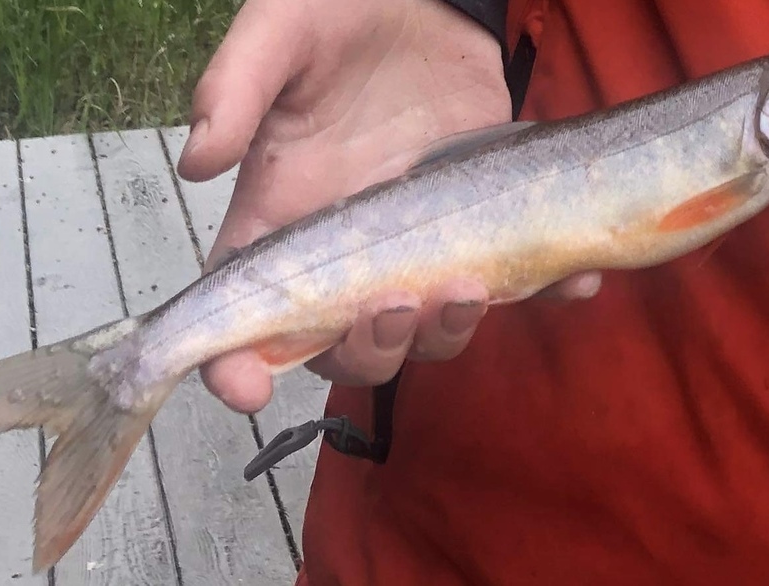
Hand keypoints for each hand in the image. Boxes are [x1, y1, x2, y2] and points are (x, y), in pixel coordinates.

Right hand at [177, 0, 600, 412]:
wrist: (427, 1)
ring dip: (449, 333)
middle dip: (370, 350)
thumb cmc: (341, 14)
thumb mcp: (282, 32)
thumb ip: (237, 86)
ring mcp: (419, 247)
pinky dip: (544, 292)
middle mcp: (349, 252)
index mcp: (284, 221)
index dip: (236, 363)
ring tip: (473, 288)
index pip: (247, 311)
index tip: (246, 388)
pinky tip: (570, 279)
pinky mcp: (480, 226)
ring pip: (427, 332)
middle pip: (345, 345)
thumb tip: (198, 161)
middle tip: (399, 304)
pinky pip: (512, 282)